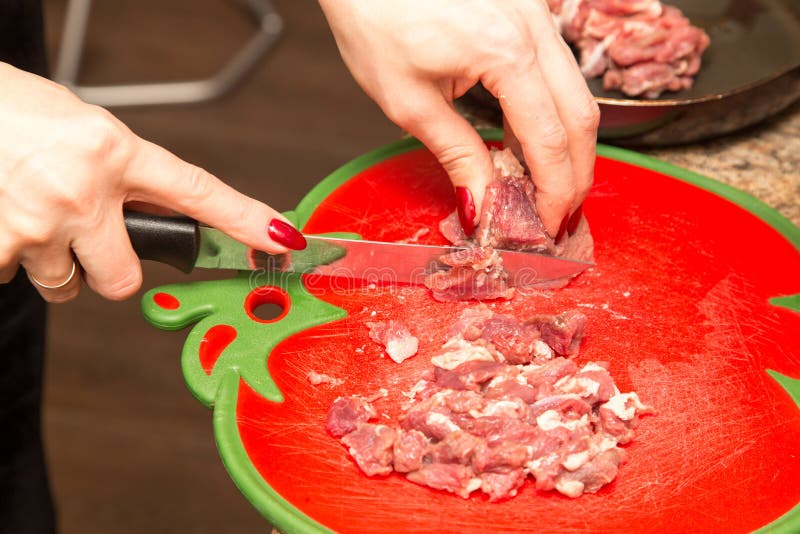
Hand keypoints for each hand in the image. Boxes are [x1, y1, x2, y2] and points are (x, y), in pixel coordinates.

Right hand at [0, 63, 304, 302]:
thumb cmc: (13, 112)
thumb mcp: (87, 133)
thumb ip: (126, 175)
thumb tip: (163, 216)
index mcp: (115, 151)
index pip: (198, 193)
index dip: (245, 220)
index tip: (281, 241)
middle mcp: (83, 192)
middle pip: (123, 280)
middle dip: (110, 270)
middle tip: (88, 239)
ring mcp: (38, 223)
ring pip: (66, 286)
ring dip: (56, 264)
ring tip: (34, 215)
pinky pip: (17, 278)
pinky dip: (13, 258)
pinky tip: (6, 218)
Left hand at [319, 0, 598, 237]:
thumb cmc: (373, 18)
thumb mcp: (410, 101)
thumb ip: (457, 155)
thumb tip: (483, 206)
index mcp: (506, 52)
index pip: (551, 140)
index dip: (555, 193)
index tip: (549, 228)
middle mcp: (535, 27)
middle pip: (582, 117)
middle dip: (575, 175)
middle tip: (558, 217)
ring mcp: (537, 13)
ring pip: (577, 93)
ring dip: (566, 146)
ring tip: (543, 188)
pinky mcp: (528, 11)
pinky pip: (557, 71)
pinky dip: (550, 113)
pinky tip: (527, 143)